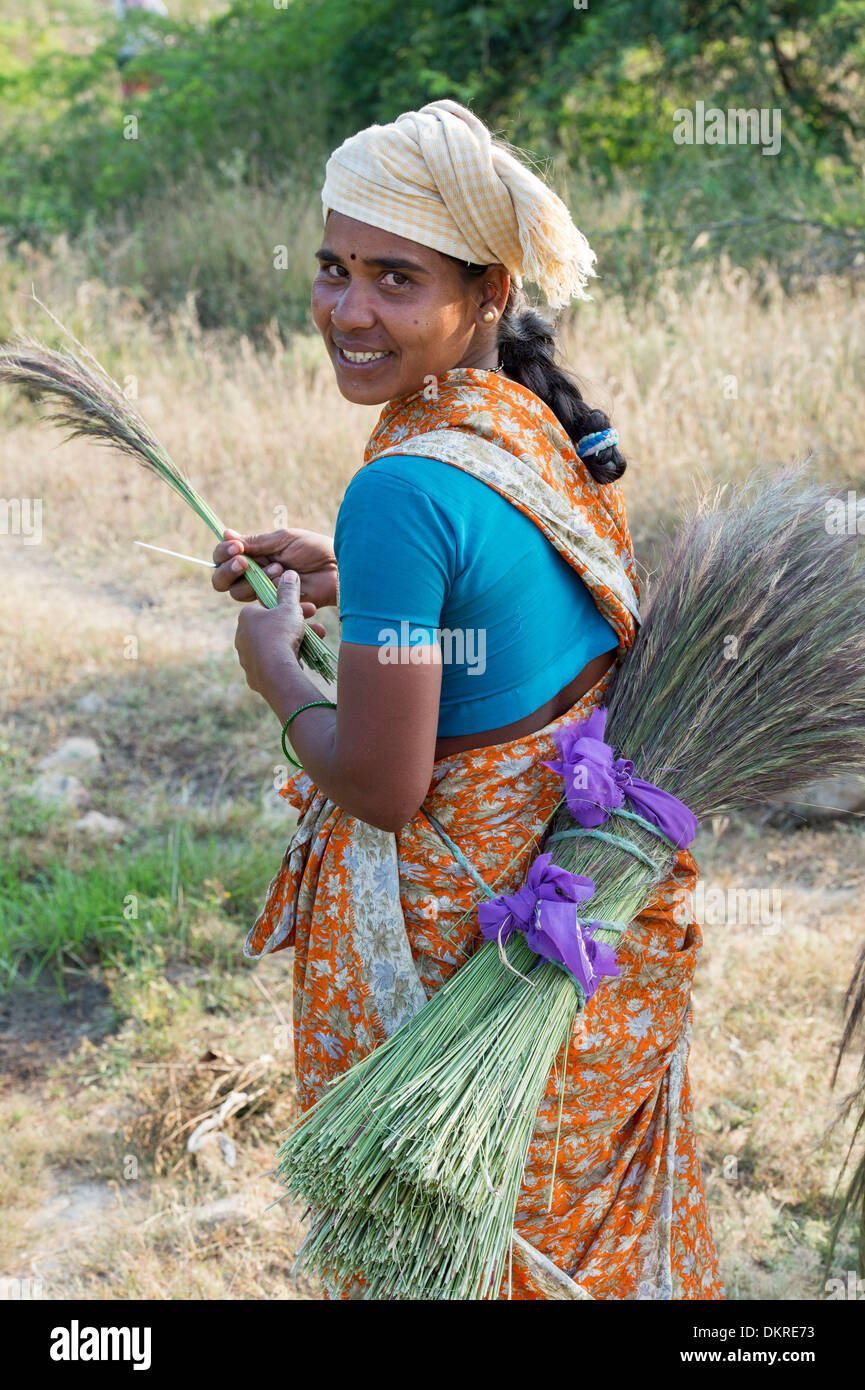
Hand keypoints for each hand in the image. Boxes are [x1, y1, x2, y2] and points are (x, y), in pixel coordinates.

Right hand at [212, 527, 337, 607]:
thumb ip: (255, 542)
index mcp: (254, 555)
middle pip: (223, 581)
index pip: (224, 558)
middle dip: (229, 571)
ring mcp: (264, 591)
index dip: (223, 554)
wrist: (337, 568)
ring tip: (281, 570)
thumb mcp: (283, 540)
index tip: (236, 548)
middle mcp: (254, 574)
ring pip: (239, 593)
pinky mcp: (275, 606)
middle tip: (244, 563)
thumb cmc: (313, 549)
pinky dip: (276, 591)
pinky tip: (293, 582)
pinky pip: (263, 604)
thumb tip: (226, 533)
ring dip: (258, 579)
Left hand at [234, 570, 325, 694]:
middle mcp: (242, 635)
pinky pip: (273, 663)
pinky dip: (286, 660)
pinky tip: (300, 661)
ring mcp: (246, 657)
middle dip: (296, 625)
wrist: (275, 671)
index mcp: (246, 616)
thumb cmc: (281, 633)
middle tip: (316, 626)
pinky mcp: (253, 674)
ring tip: (314, 644)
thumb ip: (289, 590)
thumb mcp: (289, 607)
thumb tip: (289, 572)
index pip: (267, 606)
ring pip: (274, 646)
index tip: (306, 609)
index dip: (288, 607)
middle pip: (273, 627)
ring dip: (295, 643)